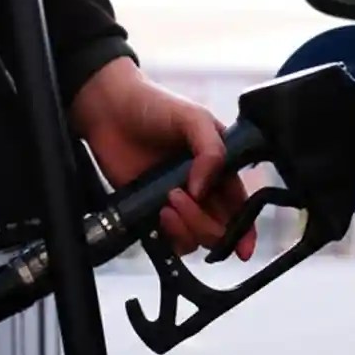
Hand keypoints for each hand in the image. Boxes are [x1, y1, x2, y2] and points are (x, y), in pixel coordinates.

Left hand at [69, 57, 256, 259]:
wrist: (109, 110)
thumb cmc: (154, 106)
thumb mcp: (193, 118)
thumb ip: (211, 150)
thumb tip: (203, 190)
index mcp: (221, 169)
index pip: (242, 207)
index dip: (245, 230)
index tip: (243, 248)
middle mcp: (203, 191)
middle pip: (220, 229)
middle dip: (205, 223)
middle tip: (179, 197)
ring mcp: (177, 204)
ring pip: (196, 239)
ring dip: (186, 228)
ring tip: (166, 202)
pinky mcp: (151, 212)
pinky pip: (169, 241)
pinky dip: (168, 236)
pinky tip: (157, 214)